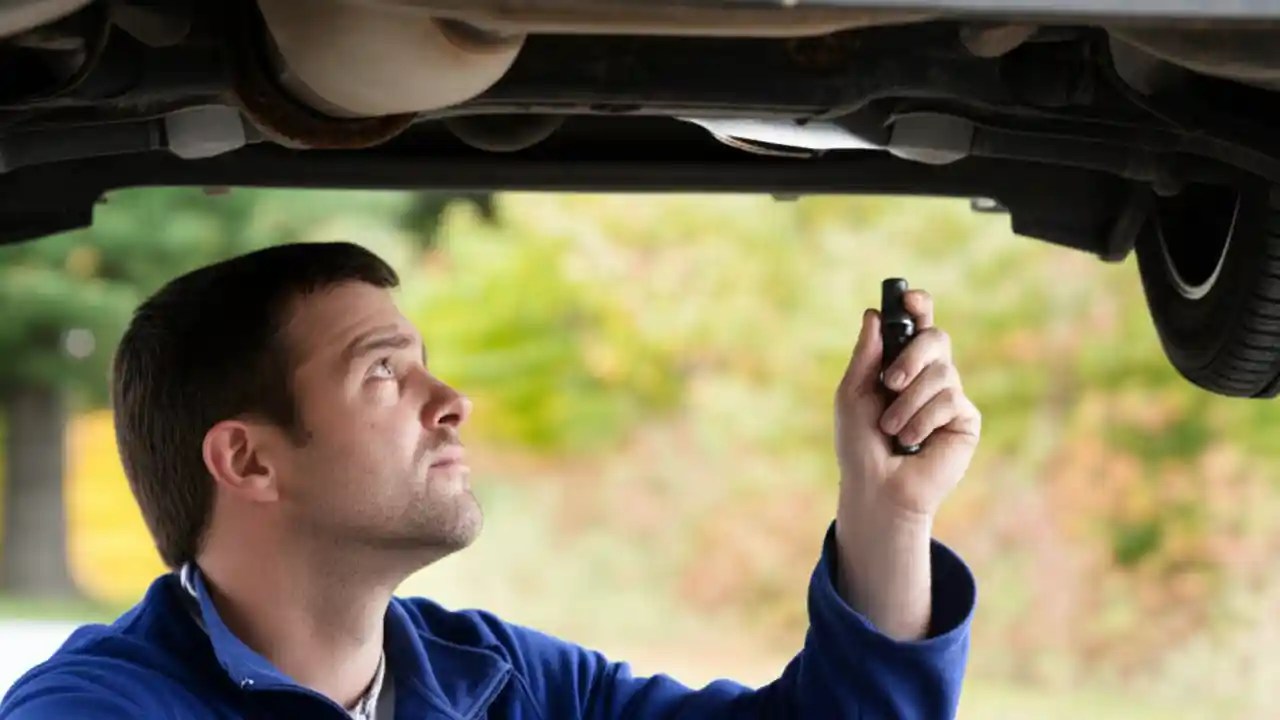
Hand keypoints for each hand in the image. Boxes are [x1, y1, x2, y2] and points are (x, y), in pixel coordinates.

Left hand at [834, 290, 979, 521]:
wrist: (876, 486)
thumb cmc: (860, 444)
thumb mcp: (853, 393)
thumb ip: (866, 355)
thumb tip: (873, 313)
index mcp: (902, 364)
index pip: (918, 324)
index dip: (918, 306)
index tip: (908, 298)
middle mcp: (930, 375)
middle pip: (936, 337)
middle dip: (912, 356)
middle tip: (889, 383)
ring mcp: (950, 396)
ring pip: (941, 372)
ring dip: (908, 402)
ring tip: (892, 429)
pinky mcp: (965, 420)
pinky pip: (950, 400)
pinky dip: (922, 420)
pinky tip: (912, 440)